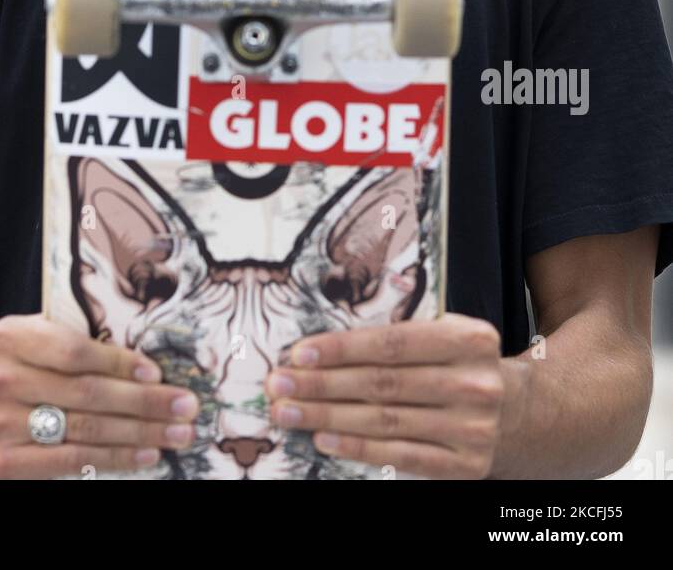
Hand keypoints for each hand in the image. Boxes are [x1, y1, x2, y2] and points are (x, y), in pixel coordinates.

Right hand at [0, 314, 198, 478]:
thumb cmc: (17, 371)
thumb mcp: (33, 341)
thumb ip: (75, 340)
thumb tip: (149, 361)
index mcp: (7, 336)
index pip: (73, 350)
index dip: (119, 362)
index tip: (158, 371)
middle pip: (86, 393)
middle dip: (144, 401)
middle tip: (185, 405)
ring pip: (84, 430)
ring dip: (139, 434)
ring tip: (176, 433)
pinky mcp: (2, 463)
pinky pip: (71, 462)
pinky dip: (114, 459)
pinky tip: (145, 455)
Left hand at [265, 312, 503, 478]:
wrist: (521, 414)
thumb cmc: (464, 366)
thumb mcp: (449, 336)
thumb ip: (404, 335)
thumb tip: (326, 347)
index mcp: (468, 340)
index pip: (392, 343)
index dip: (342, 349)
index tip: (299, 352)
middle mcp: (473, 383)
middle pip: (382, 384)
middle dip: (322, 384)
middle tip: (279, 384)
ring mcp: (471, 428)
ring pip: (385, 421)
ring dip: (328, 416)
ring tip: (289, 411)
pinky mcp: (464, 465)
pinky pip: (400, 456)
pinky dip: (357, 448)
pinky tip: (324, 438)